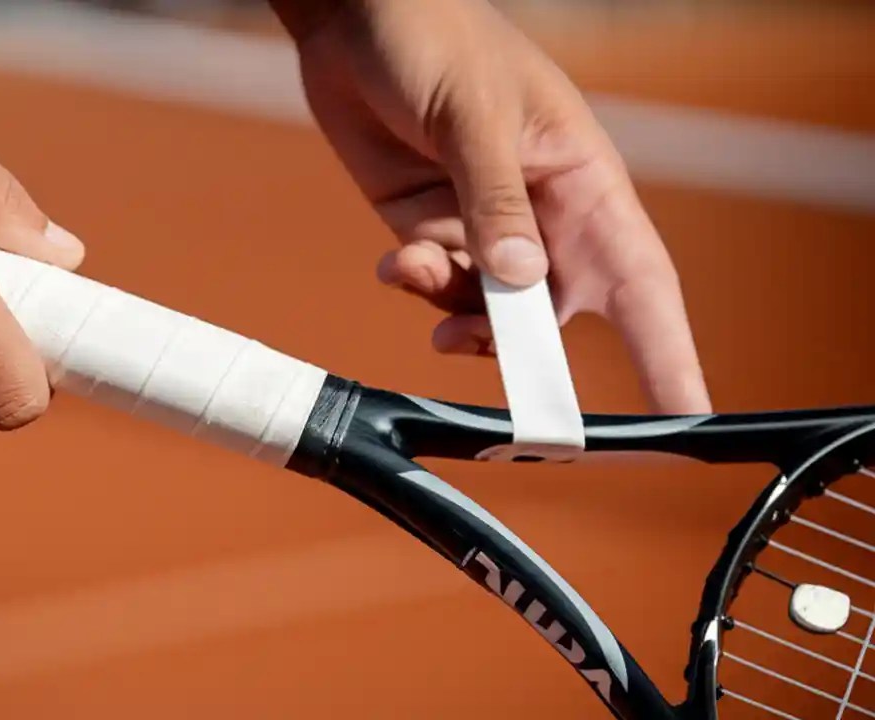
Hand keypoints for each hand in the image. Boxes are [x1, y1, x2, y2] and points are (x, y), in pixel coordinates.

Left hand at [273, 0, 710, 413]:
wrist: (353, 20)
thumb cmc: (436, 37)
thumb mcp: (472, 114)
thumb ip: (494, 202)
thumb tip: (521, 283)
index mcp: (583, 182)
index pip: (642, 285)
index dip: (668, 355)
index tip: (688, 419)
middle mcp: (542, 216)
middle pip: (559, 316)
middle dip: (534, 359)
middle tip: (516, 404)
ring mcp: (484, 228)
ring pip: (490, 313)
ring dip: (459, 317)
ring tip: (419, 272)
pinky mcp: (430, 229)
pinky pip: (438, 287)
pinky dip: (420, 287)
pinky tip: (397, 262)